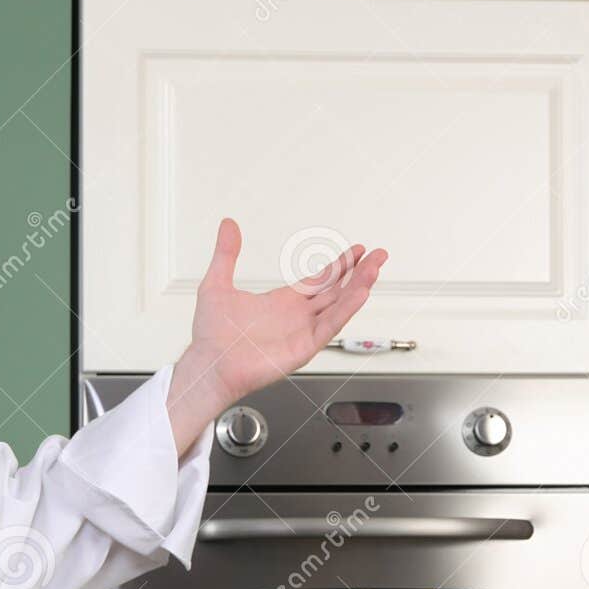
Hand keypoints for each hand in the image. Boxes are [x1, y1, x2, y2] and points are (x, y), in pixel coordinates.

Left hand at [168, 218, 387, 452]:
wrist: (209, 363)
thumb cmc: (212, 334)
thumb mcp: (218, 284)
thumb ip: (226, 254)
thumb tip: (228, 225)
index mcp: (283, 302)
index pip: (320, 280)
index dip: (340, 265)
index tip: (358, 250)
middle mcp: (297, 317)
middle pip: (337, 291)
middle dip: (359, 272)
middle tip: (379, 255)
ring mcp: (303, 332)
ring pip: (339, 306)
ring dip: (358, 287)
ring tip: (375, 270)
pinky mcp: (304, 347)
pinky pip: (330, 326)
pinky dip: (346, 310)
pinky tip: (360, 294)